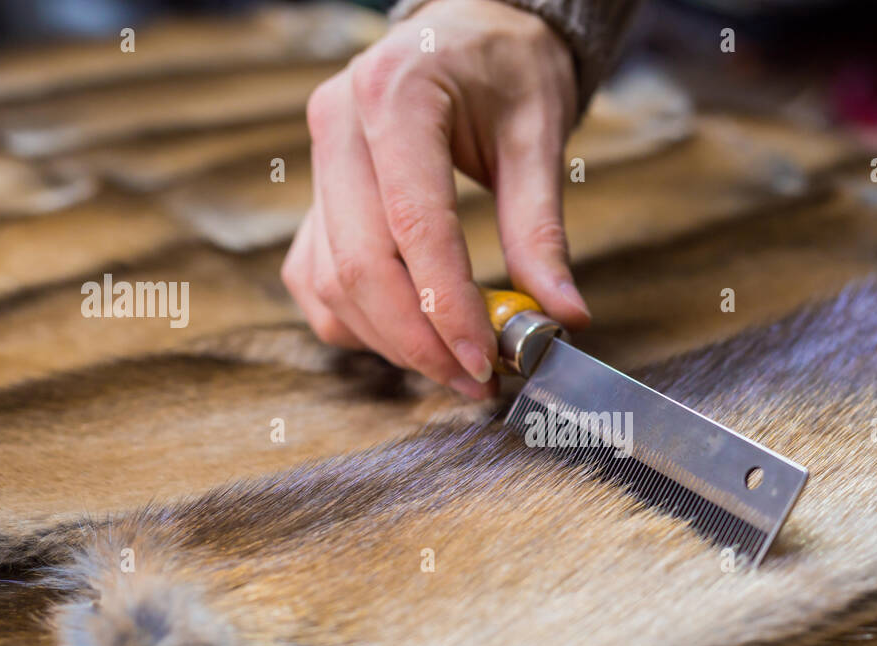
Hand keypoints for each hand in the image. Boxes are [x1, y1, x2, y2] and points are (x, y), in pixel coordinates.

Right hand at [282, 0, 590, 398]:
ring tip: (453, 364)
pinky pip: (315, 278)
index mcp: (395, 96)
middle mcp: (338, 124)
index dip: (446, 307)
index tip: (484, 363)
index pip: (415, 227)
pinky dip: (357, 320)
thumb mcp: (539, 136)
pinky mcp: (314, 194)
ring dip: (390, 340)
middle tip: (473, 381)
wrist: (468, 32)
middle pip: (361, 265)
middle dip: (418, 341)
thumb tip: (562, 316)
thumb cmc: (506, 69)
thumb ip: (541, 231)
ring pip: (331, 282)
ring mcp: (317, 160)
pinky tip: (407, 333)